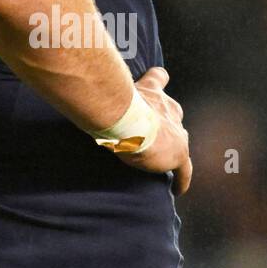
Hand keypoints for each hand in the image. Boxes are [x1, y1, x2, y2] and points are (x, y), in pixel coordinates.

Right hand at [114, 66, 191, 194]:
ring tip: (162, 160)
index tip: (157, 79)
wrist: (129, 121)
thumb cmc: (114, 105)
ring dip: (171, 148)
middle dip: (165, 122)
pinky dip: (181, 180)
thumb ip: (104, 91)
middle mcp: (168, 106)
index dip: (157, 82)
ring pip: (179, 140)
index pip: (158, 78)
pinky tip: (176, 189)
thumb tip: (82, 88)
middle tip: (152, 134)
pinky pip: (184, 170)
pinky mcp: (179, 153)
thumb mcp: (109, 92)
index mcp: (151, 90)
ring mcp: (177, 131)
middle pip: (173, 112)